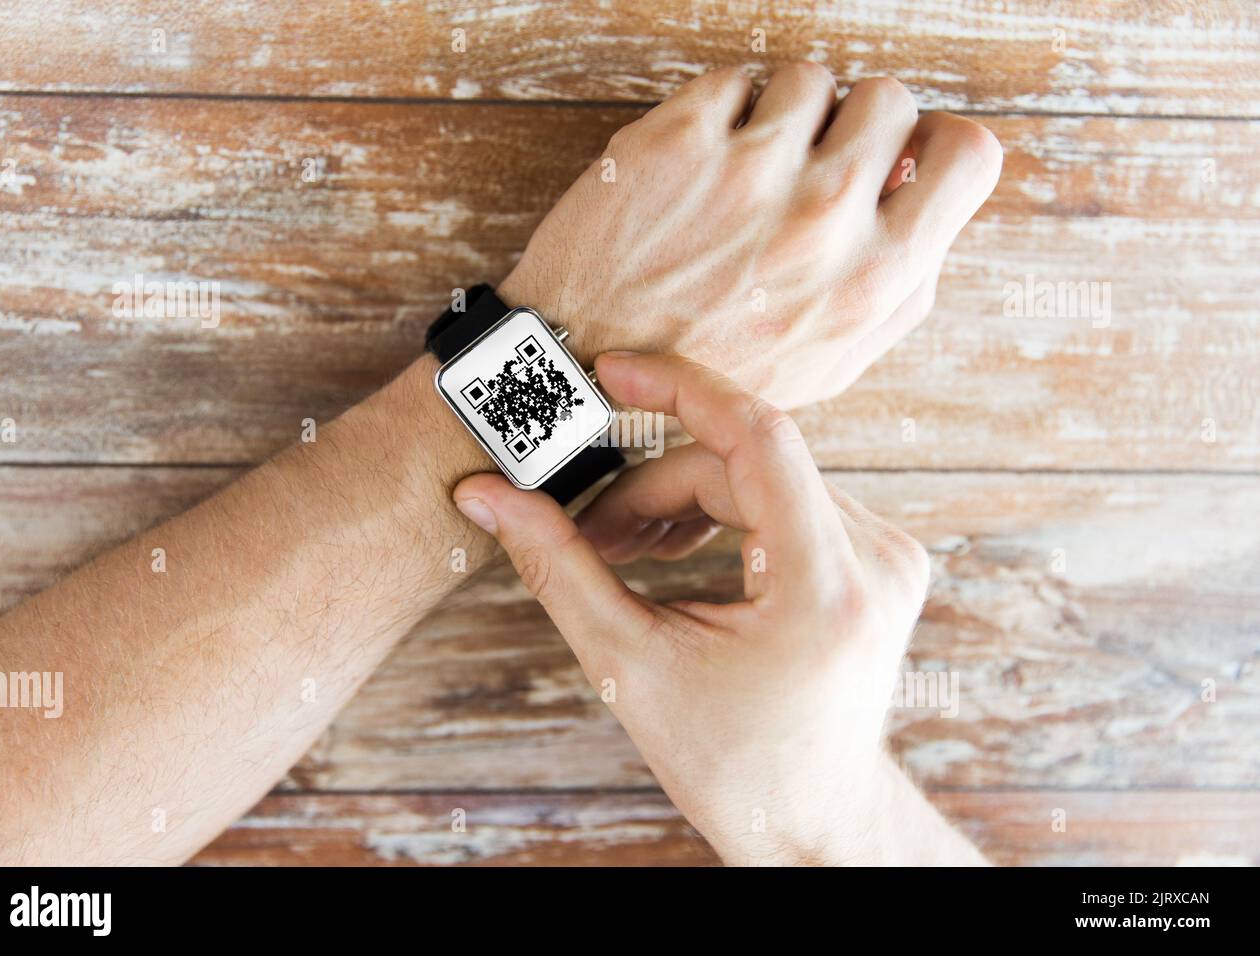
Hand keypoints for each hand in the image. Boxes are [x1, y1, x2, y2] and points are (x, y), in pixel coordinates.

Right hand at [453, 353, 958, 864]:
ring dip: (682, 497)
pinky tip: (672, 548)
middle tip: (585, 528)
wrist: (813, 817)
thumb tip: (489, 499)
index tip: (613, 372)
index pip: (760, 437)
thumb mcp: (632, 667)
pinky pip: (787, 499)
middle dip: (653, 485)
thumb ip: (558, 569)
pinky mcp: (875, 560)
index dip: (678, 390)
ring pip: (762, 478)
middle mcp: (874, 559)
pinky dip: (721, 511)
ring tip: (621, 546)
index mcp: (826, 586)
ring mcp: (884, 557)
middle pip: (743, 464)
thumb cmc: (735, 763)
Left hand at [498, 64, 1000, 408]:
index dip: (934, 143)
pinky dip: (718, 114)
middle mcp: (825, 221)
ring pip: (810, 79)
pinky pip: (733, 81)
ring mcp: (753, 174)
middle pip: (889, 99)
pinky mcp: (681, 143)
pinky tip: (695, 167)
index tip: (898, 155)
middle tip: (810, 163)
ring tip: (744, 170)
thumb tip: (923, 198)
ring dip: (781, 114)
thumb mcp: (828, 363)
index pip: (971, 155)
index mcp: (876, 280)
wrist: (586, 374)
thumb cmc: (708, 374)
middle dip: (851, 123)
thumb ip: (895, 286)